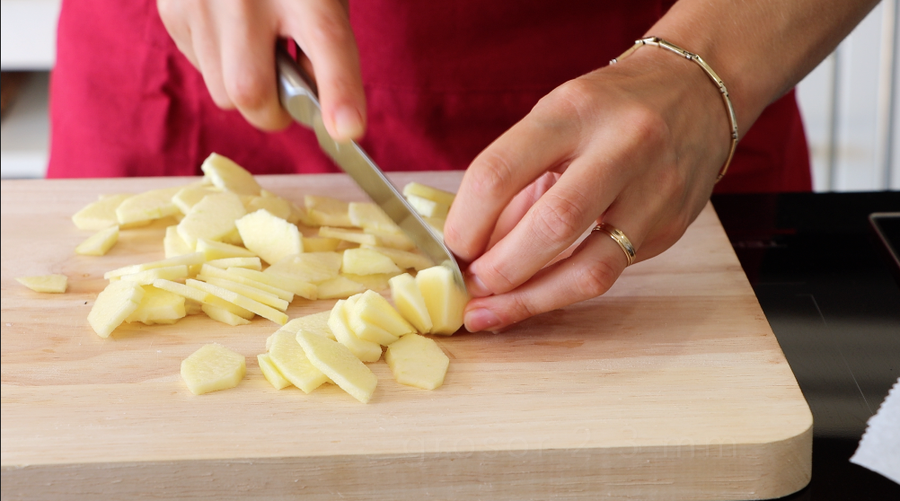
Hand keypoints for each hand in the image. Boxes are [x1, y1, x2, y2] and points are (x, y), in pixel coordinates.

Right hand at [157, 0, 364, 138]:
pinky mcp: (172, 10)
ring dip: (246, 88)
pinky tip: (231, 32)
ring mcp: (201, 2)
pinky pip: (201, 70)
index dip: (339, 92)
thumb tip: (311, 108)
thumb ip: (325, 51)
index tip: (347, 129)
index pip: (327, 43)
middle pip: (250, 92)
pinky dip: (221, 66)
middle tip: (288, 97)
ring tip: (258, 47)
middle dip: (273, 111)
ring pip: (222, 92)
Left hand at [444, 46, 731, 332]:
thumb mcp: (553, 122)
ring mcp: (655, 191)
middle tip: (471, 287)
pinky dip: (562, 291)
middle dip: (500, 270)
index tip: (451, 251)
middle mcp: (622, 146)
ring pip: (589, 269)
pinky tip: (535, 296)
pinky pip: (609, 274)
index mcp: (573, 111)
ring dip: (530, 299)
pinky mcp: (671, 228)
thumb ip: (513, 185)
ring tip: (492, 312)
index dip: (465, 224)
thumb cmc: (607, 110)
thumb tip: (468, 253)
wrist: (696, 93)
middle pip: (551, 225)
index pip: (500, 173)